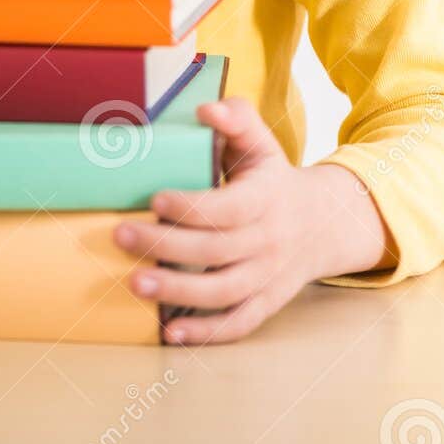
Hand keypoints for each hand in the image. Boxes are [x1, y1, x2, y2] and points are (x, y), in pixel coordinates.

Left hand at [113, 97, 391, 344]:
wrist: (323, 223)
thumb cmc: (272, 177)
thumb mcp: (261, 142)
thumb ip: (236, 118)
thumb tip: (206, 109)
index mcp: (267, 198)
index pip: (229, 208)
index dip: (191, 207)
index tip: (154, 199)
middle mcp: (269, 241)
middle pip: (216, 251)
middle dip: (165, 246)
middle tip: (120, 235)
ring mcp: (268, 277)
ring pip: (223, 293)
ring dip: (177, 293)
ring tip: (134, 283)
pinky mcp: (265, 303)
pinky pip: (237, 324)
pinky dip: (205, 334)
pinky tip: (168, 332)